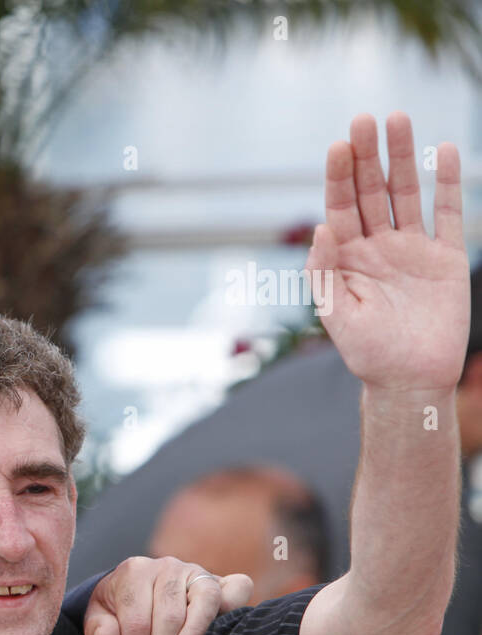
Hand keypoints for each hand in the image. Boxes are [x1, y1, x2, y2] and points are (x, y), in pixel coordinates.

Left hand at [83, 557, 252, 634]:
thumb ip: (98, 630)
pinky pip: (235, 590)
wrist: (145, 590)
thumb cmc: (120, 611)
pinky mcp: (220, 581)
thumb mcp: (100, 618)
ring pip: (201, 604)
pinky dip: (233, 609)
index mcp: (134, 572)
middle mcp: (166, 567)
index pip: (135, 620)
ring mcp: (196, 572)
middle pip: (167, 616)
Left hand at [306, 112, 469, 391]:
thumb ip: (323, 272)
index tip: (338, 145)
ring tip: (398, 118)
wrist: (408, 380)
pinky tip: (444, 151)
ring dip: (403, 157)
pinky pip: (449, 214)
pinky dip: (448, 184)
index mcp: (346, 257)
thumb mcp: (334, 314)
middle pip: (372, 191)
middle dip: (368, 155)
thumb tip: (320, 227)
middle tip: (364, 118)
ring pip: (407, 193)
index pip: (340, 207)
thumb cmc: (365, 353)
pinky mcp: (446, 258)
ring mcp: (412, 249)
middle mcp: (378, 246)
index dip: (339, 176)